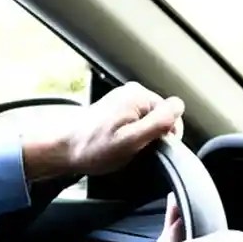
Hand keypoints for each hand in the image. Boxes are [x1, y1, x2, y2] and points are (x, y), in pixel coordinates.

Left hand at [22, 82, 185, 179]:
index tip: (148, 148)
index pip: (174, 115)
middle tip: (132, 149)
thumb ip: (158, 123)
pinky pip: (137, 122)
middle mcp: (133, 92)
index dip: (166, 136)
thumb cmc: (93, 148)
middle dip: (153, 136)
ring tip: (121, 146)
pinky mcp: (116, 108)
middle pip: (162, 117)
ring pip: (150, 122)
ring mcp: (123, 98)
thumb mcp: (131, 140)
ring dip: (142, 137)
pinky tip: (117, 142)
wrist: (63, 149)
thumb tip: (179, 106)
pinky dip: (132, 134)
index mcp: (139, 95)